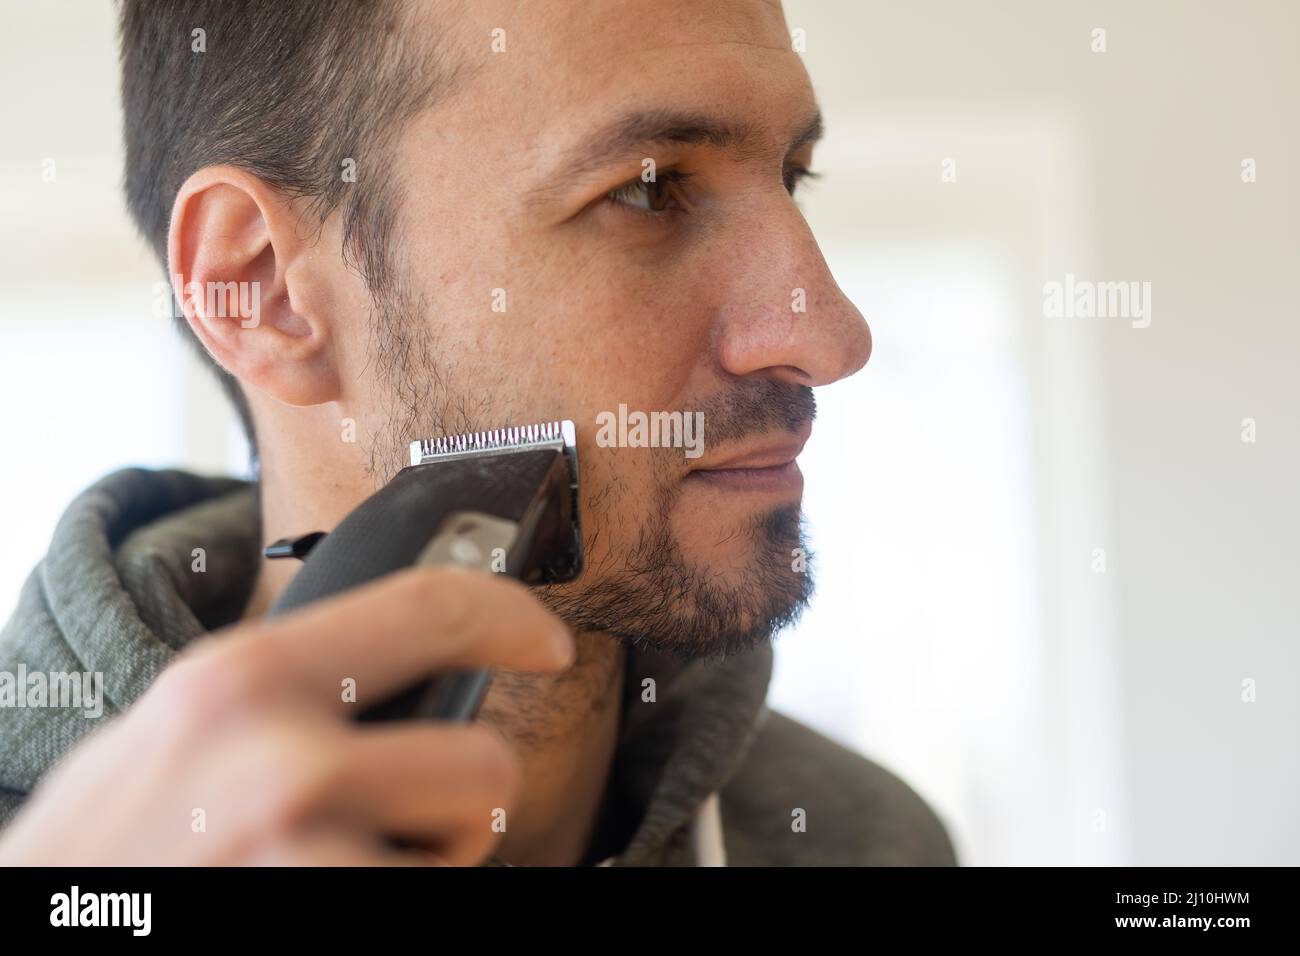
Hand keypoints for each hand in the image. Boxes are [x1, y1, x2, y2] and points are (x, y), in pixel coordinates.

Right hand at [0, 566, 573, 864]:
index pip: (428, 606)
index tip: (547, 640)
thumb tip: (402, 656)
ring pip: (469, 852)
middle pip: (484, 763)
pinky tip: (322, 903)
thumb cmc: (105, 852)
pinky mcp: (328, 913)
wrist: (27, 932)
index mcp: (241, 681)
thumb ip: (278, 690)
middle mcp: (280, 760)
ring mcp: (306, 850)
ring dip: (424, 869)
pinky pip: (433, 899)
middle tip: (391, 830)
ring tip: (336, 872)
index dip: (509, 616)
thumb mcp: (175, 734)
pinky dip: (400, 903)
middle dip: (458, 806)